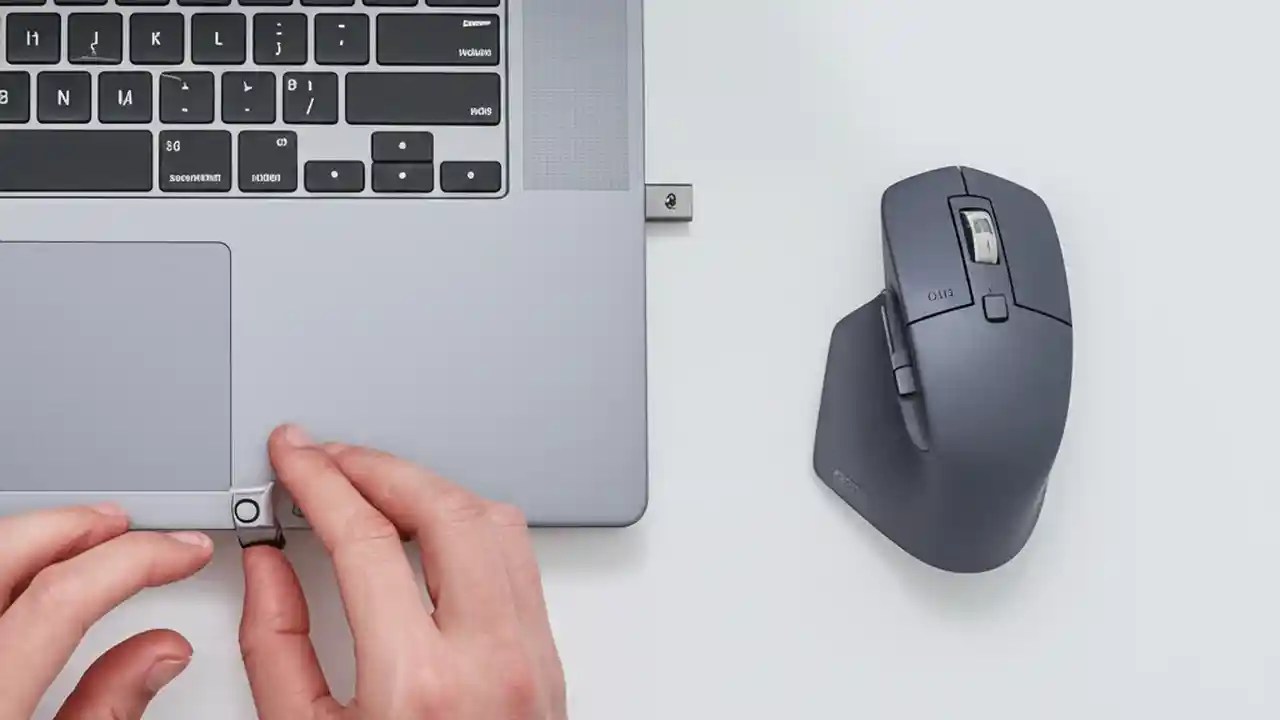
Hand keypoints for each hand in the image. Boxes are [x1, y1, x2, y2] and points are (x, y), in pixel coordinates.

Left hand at [0, 506, 213, 719]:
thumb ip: (108, 708)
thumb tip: (165, 651)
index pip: (64, 597)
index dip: (138, 559)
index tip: (185, 551)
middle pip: (8, 553)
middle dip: (76, 527)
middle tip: (131, 528)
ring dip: (40, 536)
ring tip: (87, 537)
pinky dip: (12, 564)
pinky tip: (35, 571)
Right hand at [239, 425, 566, 719]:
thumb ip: (276, 646)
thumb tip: (267, 564)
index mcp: (418, 686)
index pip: (366, 540)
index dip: (321, 479)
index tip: (294, 452)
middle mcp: (489, 659)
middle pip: (443, 509)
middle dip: (379, 465)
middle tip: (329, 457)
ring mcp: (531, 654)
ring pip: (494, 520)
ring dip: (429, 485)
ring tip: (373, 481)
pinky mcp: (549, 655)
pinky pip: (519, 555)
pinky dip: (470, 518)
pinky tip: (429, 521)